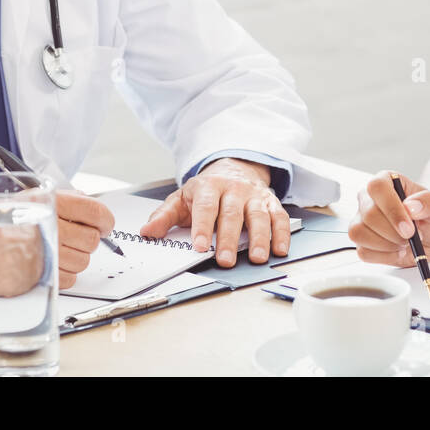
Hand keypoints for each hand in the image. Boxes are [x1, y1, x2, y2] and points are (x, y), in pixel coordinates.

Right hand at [0, 190, 114, 292]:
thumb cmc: (3, 217)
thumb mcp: (34, 195)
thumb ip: (68, 201)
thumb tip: (96, 214)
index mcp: (51, 201)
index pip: (97, 212)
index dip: (105, 221)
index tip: (102, 225)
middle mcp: (48, 225)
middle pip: (92, 241)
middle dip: (87, 241)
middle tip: (72, 238)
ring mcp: (42, 252)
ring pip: (83, 262)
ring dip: (75, 259)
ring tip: (56, 250)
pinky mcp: (36, 276)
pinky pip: (69, 279)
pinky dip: (63, 274)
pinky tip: (48, 263)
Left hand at [139, 158, 288, 265]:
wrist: (233, 170)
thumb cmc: (204, 192)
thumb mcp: (181, 199)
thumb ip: (164, 216)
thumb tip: (147, 231)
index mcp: (209, 186)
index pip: (205, 206)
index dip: (202, 226)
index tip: (198, 246)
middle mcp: (233, 189)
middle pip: (232, 214)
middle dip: (229, 238)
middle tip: (224, 259)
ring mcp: (254, 196)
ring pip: (258, 215)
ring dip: (259, 237)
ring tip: (256, 257)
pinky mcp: (270, 202)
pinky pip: (279, 217)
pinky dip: (282, 233)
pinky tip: (279, 250)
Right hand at [348, 171, 429, 266]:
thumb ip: (428, 202)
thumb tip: (411, 206)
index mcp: (385, 181)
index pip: (377, 187)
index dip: (391, 208)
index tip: (409, 228)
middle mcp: (368, 198)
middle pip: (368, 215)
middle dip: (394, 233)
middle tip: (414, 237)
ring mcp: (361, 219)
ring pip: (360, 233)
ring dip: (387, 245)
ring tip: (406, 243)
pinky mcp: (361, 241)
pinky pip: (363, 252)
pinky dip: (384, 256)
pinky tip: (398, 250)